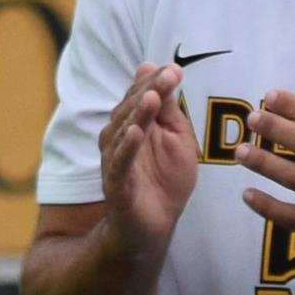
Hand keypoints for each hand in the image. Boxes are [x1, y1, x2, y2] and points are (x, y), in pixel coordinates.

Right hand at [97, 61, 196, 256]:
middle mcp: (120, 139)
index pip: (141, 96)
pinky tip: (136, 132)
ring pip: (123, 132)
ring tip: (152, 96)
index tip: (175, 68)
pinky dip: (127, 147)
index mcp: (135, 125)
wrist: (154, 226)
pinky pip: (120, 163)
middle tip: (168, 74)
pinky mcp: (117, 185)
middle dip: (149, 90)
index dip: (156, 81)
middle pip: (130, 109)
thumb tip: (161, 67)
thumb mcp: (177, 139)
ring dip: (138, 113)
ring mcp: (116, 161)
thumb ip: (170, 109)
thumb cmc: (165, 180)